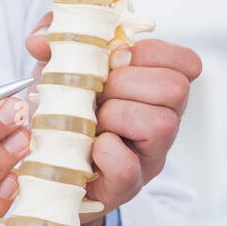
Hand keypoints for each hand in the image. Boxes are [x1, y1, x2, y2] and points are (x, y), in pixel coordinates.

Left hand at [25, 12, 200, 225]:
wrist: (49, 162)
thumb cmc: (64, 109)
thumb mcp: (59, 64)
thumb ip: (53, 39)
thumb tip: (40, 41)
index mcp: (156, 86)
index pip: (186, 62)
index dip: (151, 53)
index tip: (116, 60)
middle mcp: (165, 119)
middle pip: (176, 88)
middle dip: (127, 82)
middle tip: (98, 93)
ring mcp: (151, 155)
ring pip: (161, 123)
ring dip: (116, 115)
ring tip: (94, 121)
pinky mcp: (129, 185)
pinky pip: (128, 166)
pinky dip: (104, 152)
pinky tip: (90, 147)